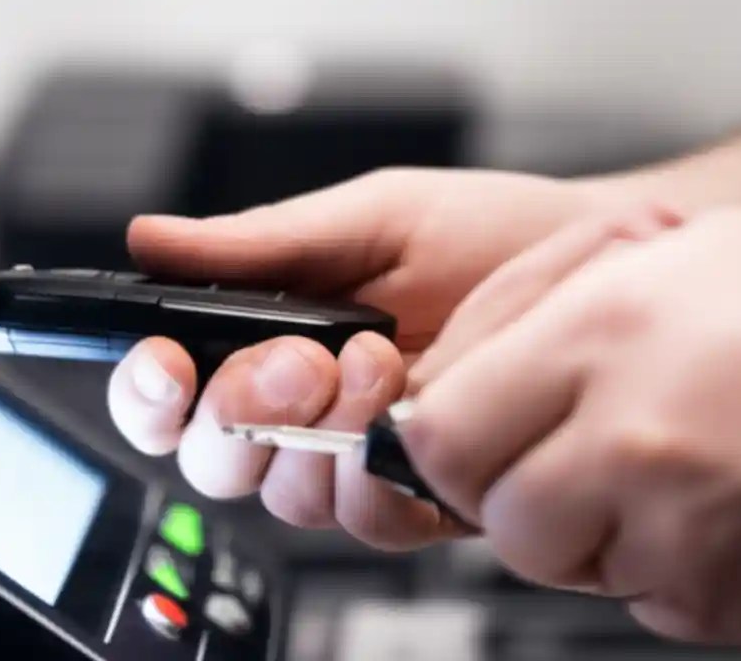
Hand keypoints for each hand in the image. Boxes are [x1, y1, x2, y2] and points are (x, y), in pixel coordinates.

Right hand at [106, 167, 666, 548]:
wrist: (590, 263)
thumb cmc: (484, 235)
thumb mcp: (370, 219)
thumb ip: (262, 243)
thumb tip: (153, 239)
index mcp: (265, 339)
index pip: (172, 393)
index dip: (150, 389)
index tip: (167, 361)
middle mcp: (301, 411)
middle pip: (212, 459)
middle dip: (238, 412)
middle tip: (297, 357)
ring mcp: (358, 458)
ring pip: (287, 496)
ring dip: (318, 434)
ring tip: (376, 359)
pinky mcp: (420, 493)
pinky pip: (366, 520)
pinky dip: (373, 473)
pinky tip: (408, 408)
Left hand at [405, 207, 740, 648]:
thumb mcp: (678, 247)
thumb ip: (539, 316)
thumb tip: (446, 392)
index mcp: (609, 337)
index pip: (442, 436)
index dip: (444, 442)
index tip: (464, 433)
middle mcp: (640, 445)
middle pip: (500, 520)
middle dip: (519, 491)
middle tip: (578, 448)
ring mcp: (691, 541)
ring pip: (569, 568)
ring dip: (595, 527)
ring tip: (673, 463)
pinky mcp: (736, 608)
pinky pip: (651, 602)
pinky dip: (667, 563)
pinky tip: (728, 503)